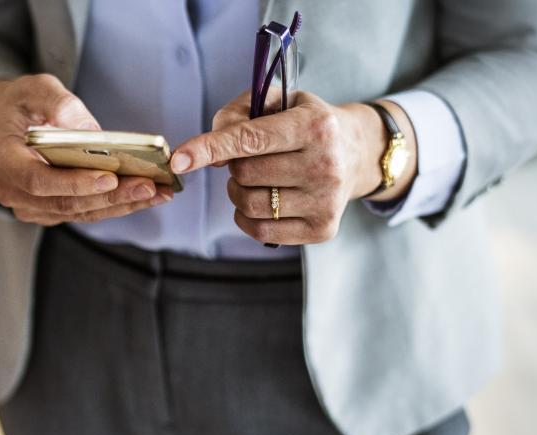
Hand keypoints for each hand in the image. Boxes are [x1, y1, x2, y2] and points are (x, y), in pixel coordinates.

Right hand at [0, 74, 172, 225]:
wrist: (9, 121)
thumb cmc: (23, 103)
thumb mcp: (36, 88)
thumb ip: (58, 103)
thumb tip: (91, 132)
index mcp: (5, 160)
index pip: (38, 180)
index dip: (74, 183)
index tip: (109, 177)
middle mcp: (14, 191)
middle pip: (66, 203)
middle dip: (110, 197)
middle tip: (148, 186)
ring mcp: (32, 206)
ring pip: (80, 213)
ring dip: (121, 205)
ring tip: (157, 192)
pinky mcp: (51, 211)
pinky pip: (86, 212)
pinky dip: (117, 205)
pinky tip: (146, 195)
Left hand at [170, 90, 416, 245]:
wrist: (358, 152)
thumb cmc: (305, 124)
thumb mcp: (278, 102)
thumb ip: (236, 115)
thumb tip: (211, 156)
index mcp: (314, 126)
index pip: (250, 140)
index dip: (208, 148)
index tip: (178, 159)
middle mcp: (325, 165)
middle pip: (244, 174)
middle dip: (234, 165)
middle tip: (250, 158)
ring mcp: (326, 201)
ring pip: (249, 204)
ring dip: (238, 192)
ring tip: (256, 179)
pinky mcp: (322, 229)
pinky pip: (261, 230)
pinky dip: (246, 217)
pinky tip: (260, 201)